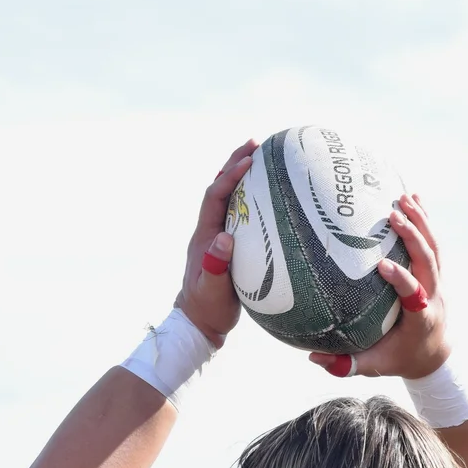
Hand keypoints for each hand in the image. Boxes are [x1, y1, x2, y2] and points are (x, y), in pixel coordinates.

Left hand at [174, 138, 257, 347]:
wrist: (199, 323)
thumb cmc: (207, 309)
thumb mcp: (212, 291)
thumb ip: (215, 267)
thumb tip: (223, 239)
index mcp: (204, 236)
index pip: (215, 197)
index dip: (230, 177)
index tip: (249, 160)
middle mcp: (209, 231)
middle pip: (220, 189)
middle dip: (235, 164)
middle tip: (255, 143)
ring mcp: (217, 237)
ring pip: (228, 198)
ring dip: (242, 176)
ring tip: (260, 156)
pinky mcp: (228, 245)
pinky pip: (239, 213)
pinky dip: (250, 197)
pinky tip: (267, 193)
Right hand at [308, 193, 450, 379]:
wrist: (435, 355)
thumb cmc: (400, 359)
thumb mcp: (374, 366)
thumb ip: (346, 365)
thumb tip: (312, 358)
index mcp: (420, 318)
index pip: (415, 295)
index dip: (403, 279)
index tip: (383, 265)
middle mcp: (434, 296)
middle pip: (429, 261)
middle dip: (414, 236)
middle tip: (394, 214)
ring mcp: (439, 282)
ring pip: (435, 247)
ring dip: (422, 221)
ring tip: (405, 197)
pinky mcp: (437, 274)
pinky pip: (434, 243)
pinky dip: (426, 221)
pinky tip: (415, 198)